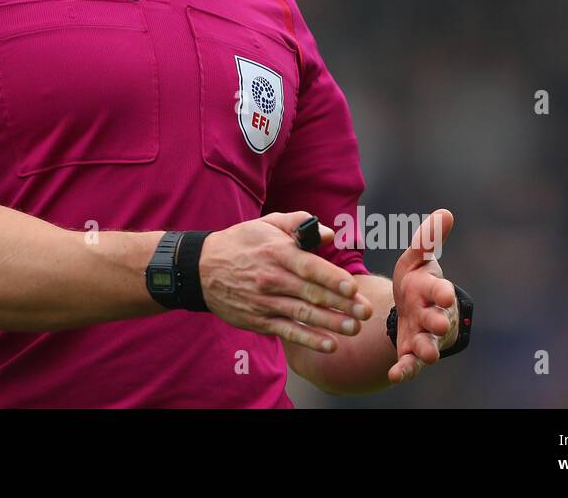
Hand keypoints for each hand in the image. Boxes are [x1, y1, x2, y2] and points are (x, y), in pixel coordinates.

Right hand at [199, 211, 372, 351]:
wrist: (202, 269)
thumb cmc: (240, 243)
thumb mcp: (266, 224)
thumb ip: (298, 224)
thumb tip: (329, 234)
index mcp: (276, 252)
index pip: (308, 267)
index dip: (331, 278)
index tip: (353, 287)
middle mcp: (271, 278)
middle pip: (311, 293)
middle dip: (341, 304)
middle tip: (366, 311)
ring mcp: (265, 301)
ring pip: (303, 314)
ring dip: (331, 323)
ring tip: (354, 328)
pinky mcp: (259, 320)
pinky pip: (288, 330)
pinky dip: (308, 338)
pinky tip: (329, 344)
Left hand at [387, 208, 457, 383]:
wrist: (410, 309)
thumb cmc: (415, 281)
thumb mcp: (416, 260)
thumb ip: (427, 240)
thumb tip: (445, 213)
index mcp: (432, 290)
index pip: (441, 290)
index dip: (443, 292)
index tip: (444, 294)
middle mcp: (433, 315)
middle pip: (439, 319)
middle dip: (439, 321)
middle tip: (439, 323)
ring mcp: (425, 335)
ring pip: (430, 345)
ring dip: (428, 349)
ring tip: (425, 353)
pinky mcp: (412, 352)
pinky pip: (411, 364)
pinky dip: (406, 370)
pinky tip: (395, 374)